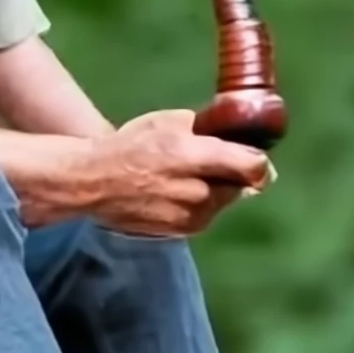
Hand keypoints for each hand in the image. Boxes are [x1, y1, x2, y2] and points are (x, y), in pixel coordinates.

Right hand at [82, 110, 272, 236]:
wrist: (93, 183)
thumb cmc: (129, 146)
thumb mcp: (167, 121)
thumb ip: (204, 128)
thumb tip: (230, 134)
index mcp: (196, 157)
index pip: (254, 167)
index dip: (260, 163)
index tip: (257, 159)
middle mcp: (199, 191)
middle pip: (241, 186)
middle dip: (234, 175)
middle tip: (215, 164)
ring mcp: (191, 215)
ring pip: (223, 202)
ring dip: (216, 191)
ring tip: (187, 178)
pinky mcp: (181, 231)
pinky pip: (204, 215)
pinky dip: (199, 205)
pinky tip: (176, 193)